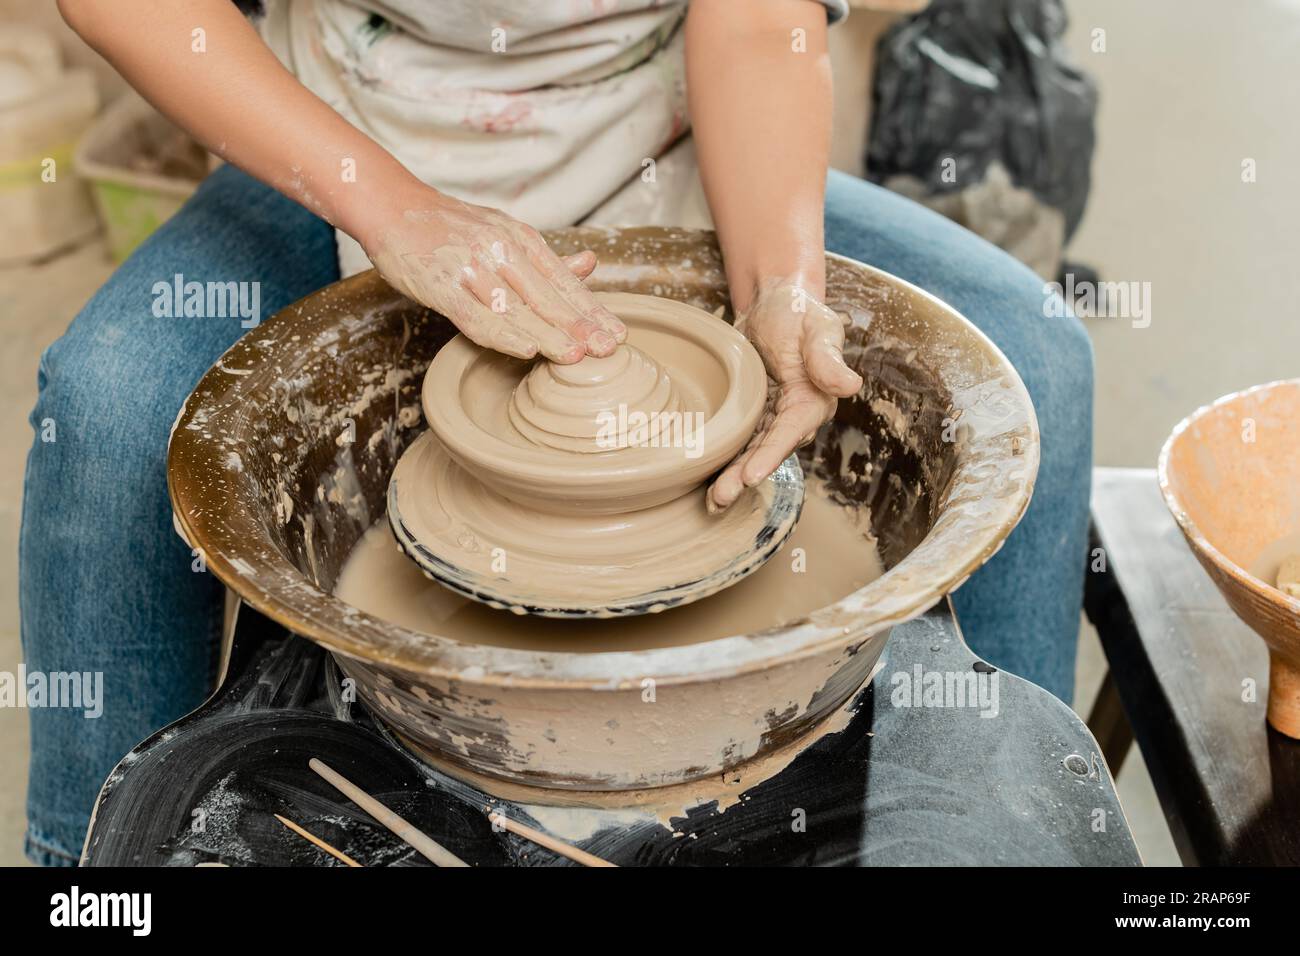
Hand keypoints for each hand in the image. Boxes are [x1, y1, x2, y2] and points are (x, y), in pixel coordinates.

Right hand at [363, 184, 625, 362]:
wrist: (393, 206)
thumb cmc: (451, 227)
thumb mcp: (503, 231)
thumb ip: (544, 257)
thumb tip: (590, 263)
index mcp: (519, 239)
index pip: (563, 281)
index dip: (591, 309)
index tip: (616, 335)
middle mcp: (500, 250)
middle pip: (546, 295)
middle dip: (579, 325)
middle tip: (608, 350)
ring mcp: (471, 268)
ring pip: (516, 308)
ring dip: (547, 333)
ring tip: (576, 355)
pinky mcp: (443, 286)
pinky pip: (476, 316)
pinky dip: (502, 333)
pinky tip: (525, 350)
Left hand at [708, 280, 862, 511]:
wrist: (775, 304)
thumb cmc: (799, 313)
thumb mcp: (817, 327)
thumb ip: (827, 357)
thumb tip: (851, 385)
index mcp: (813, 400)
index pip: (790, 432)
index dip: (770, 454)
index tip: (752, 475)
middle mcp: (793, 416)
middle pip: (767, 451)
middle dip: (745, 476)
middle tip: (721, 497)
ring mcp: (769, 418)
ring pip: (750, 452)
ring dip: (731, 476)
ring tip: (711, 501)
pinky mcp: (750, 414)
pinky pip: (737, 441)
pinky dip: (723, 459)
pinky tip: (703, 480)